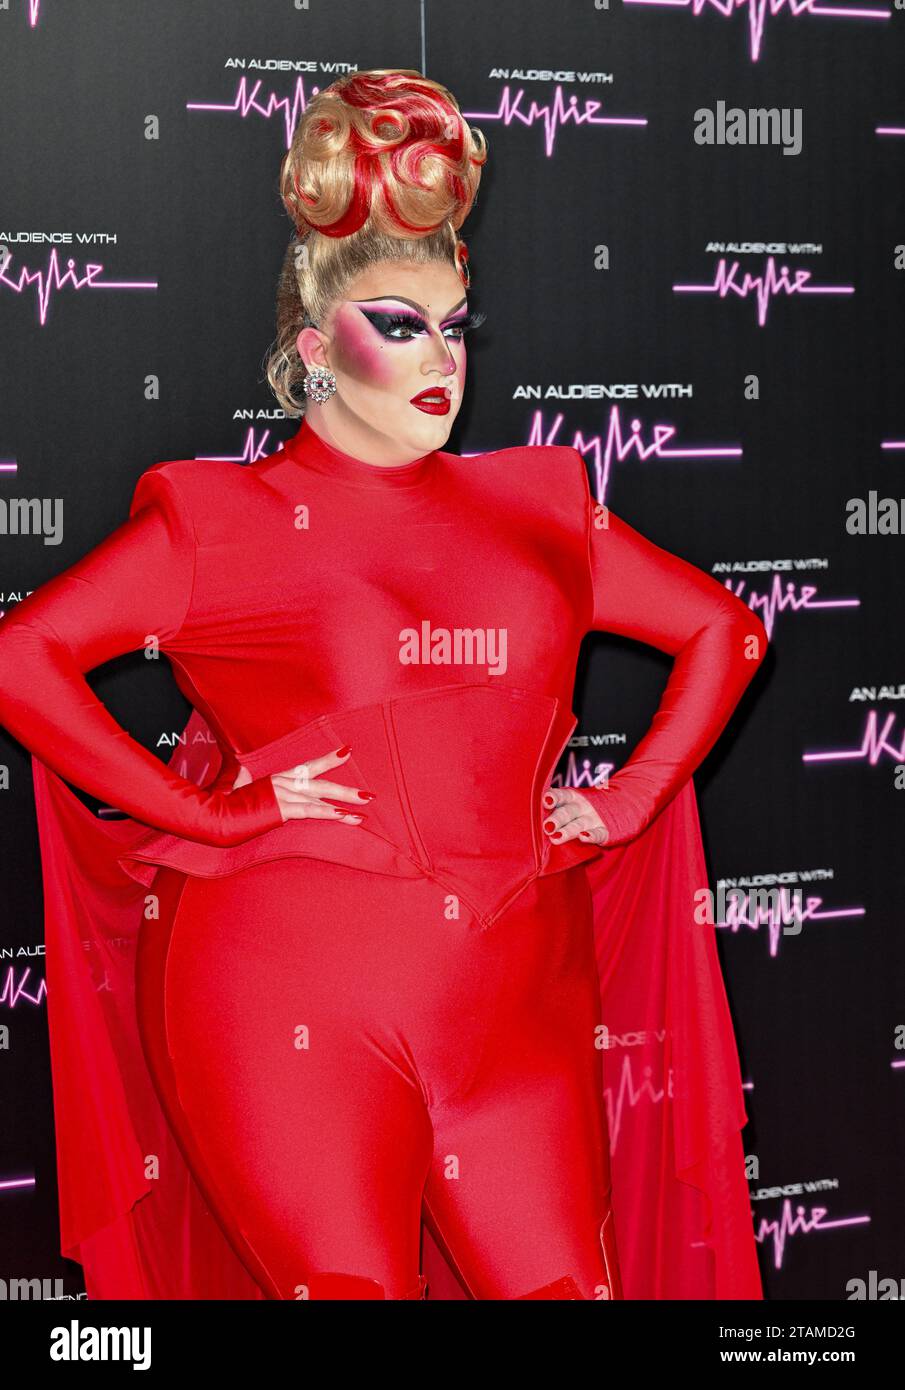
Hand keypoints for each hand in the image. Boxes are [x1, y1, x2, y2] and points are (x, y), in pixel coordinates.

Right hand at [232, 745, 372, 825]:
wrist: (211, 812)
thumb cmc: (220, 800)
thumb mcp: (234, 785)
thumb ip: (244, 780)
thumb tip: (243, 773)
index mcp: (276, 778)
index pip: (307, 767)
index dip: (327, 760)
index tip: (346, 751)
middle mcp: (283, 783)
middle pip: (320, 782)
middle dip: (345, 789)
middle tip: (369, 794)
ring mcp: (283, 795)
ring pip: (320, 796)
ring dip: (344, 804)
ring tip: (365, 808)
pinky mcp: (281, 809)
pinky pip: (310, 810)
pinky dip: (329, 813)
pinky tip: (346, 817)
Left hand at [541, 786, 608, 845]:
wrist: (616, 807)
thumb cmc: (581, 808)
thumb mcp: (570, 801)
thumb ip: (555, 802)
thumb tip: (537, 801)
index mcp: (572, 798)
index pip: (561, 796)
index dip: (554, 798)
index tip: (546, 801)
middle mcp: (581, 807)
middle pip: (567, 812)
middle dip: (557, 819)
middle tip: (547, 827)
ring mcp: (593, 819)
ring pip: (579, 825)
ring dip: (568, 831)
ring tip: (556, 838)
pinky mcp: (604, 831)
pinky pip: (598, 834)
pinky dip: (592, 836)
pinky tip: (583, 837)